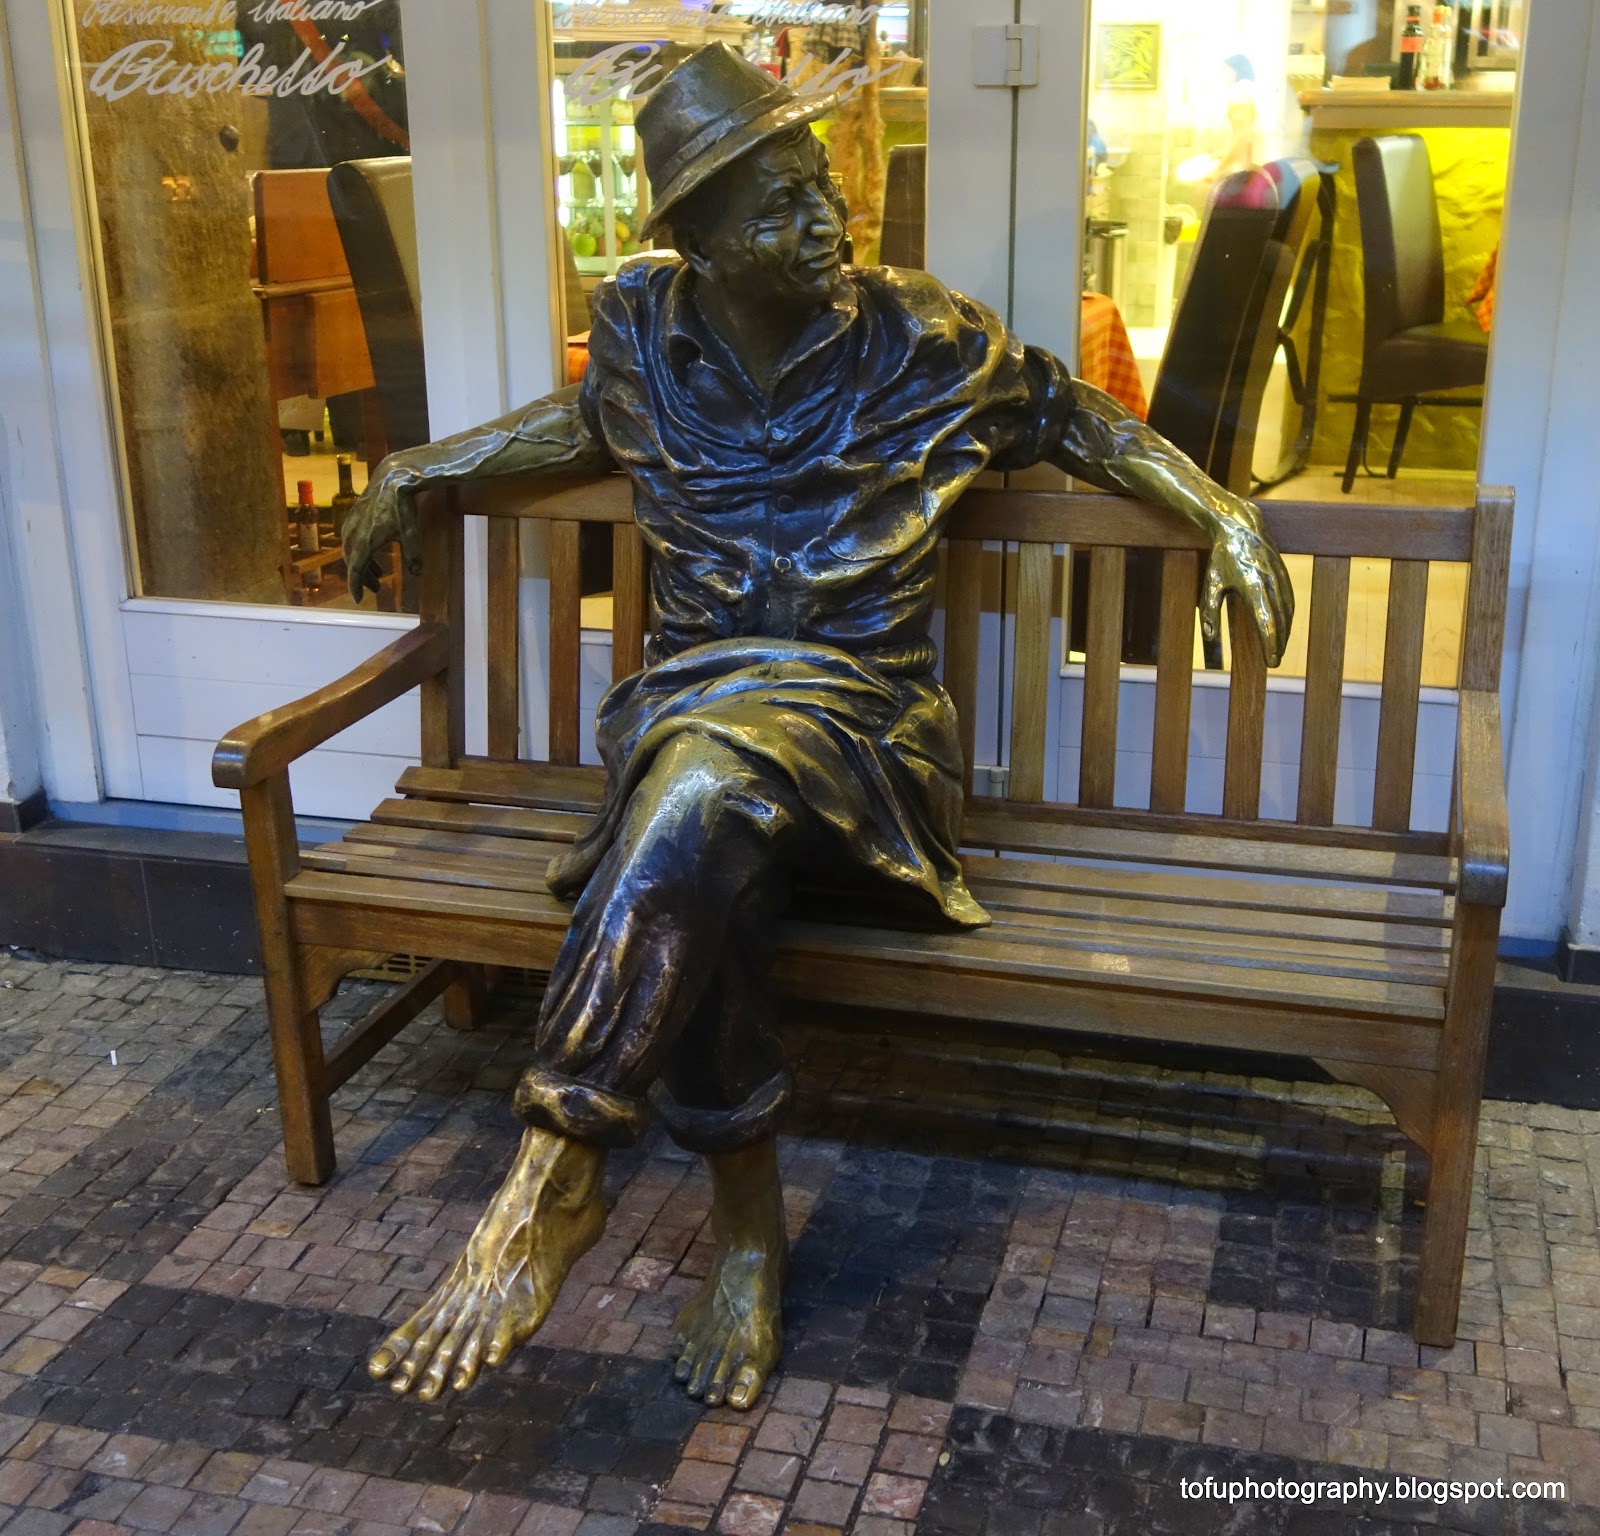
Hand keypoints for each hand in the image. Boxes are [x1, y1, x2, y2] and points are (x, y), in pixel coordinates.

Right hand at [341, 456, 422, 602]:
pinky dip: (360, 549)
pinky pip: (352, 537)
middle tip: (376, 589)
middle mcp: (353, 534)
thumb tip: (417, 574)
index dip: (356, 586)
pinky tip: (373, 551)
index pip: (355, 570)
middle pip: (353, 562)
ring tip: (379, 575)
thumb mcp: (411, 532)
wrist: (393, 478)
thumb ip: (414, 554)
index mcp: (364, 542)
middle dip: (363, 577)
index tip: (358, 599)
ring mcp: (352, 523)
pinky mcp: (354, 514)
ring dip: (363, 564)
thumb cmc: (403, 507)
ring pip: (351, 550)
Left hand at [1201, 501, 1293, 667]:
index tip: (1270, 661)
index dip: (1270, 644)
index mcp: (1252, 586)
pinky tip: (1284, 626)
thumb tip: (1209, 636)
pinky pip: (1289, 598)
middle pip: (1280, 620)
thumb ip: (1209, 611)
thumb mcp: (1210, 583)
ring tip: (1279, 647)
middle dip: (1278, 643)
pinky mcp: (1284, 571)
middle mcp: (1270, 582)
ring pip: (1288, 610)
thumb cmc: (1221, 556)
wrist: (1240, 525)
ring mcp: (1279, 576)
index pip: (1266, 622)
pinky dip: (1289, 615)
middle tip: (1274, 660)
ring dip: (1286, 631)